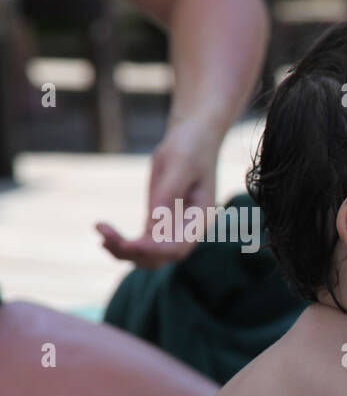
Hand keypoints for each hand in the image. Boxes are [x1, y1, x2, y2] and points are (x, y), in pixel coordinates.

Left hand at [96, 116, 220, 267]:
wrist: (194, 137)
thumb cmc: (190, 147)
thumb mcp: (180, 164)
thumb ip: (169, 194)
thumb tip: (154, 224)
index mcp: (198, 218)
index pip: (177, 248)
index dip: (151, 250)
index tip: (126, 243)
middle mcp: (187, 228)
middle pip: (160, 258)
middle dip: (131, 253)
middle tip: (103, 234)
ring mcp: (173, 226)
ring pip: (149, 254)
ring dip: (123, 250)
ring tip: (100, 229)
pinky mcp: (159, 219)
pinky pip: (143, 241)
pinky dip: (123, 242)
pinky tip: (103, 231)